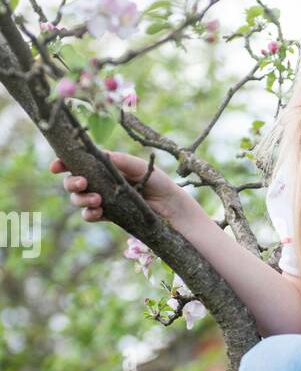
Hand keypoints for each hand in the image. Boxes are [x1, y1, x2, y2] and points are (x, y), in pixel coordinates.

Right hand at [51, 148, 194, 224]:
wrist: (173, 210)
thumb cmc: (160, 184)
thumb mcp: (142, 168)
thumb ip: (121, 161)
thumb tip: (102, 154)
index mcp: (107, 166)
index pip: (80, 162)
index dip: (64, 163)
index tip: (56, 167)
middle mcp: (102, 182)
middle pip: (74, 182)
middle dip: (72, 183)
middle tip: (83, 183)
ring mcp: (104, 200)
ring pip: (78, 199)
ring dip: (81, 199)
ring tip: (96, 199)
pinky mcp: (110, 216)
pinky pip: (90, 216)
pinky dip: (89, 214)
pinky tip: (98, 211)